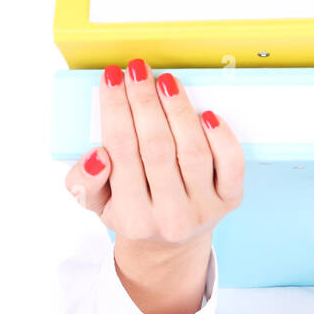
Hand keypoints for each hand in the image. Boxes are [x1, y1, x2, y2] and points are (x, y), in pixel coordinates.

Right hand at [64, 58, 244, 248]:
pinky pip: (231, 164)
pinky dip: (222, 137)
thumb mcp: (96, 203)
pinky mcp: (231, 200)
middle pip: (156, 148)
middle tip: (138, 70)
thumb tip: (97, 154)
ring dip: (179, 110)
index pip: (121, 152)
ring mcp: (204, 209)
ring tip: (166, 81)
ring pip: (192, 151)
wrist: (170, 243)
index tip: (112, 77)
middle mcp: (170, 217)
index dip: (116, 109)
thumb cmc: (132, 211)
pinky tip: (207, 113)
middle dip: (145, 102)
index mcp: (131, 218)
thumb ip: (83, 181)